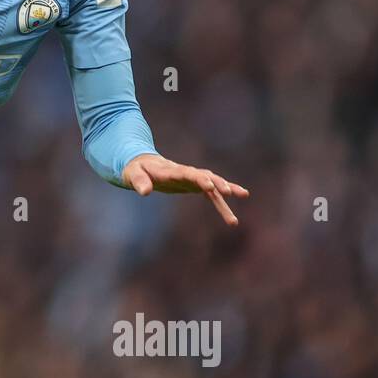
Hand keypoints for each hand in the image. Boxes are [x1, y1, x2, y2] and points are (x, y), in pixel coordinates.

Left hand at [122, 153, 249, 226]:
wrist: (142, 164)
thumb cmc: (135, 170)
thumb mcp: (132, 175)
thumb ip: (139, 181)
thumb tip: (144, 192)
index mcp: (171, 170)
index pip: (187, 173)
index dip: (198, 178)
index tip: (209, 185)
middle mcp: (185, 172)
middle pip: (204, 175)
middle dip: (217, 182)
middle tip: (229, 191)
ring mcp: (192, 178)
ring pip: (213, 183)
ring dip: (227, 189)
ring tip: (244, 194)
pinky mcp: (194, 185)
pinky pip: (212, 192)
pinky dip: (222, 200)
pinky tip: (232, 212)